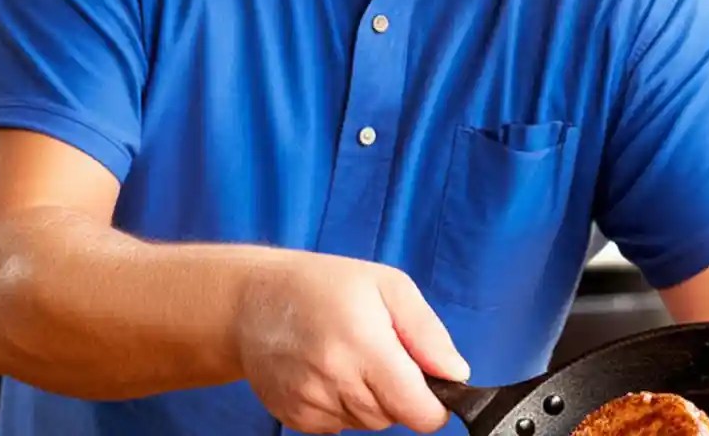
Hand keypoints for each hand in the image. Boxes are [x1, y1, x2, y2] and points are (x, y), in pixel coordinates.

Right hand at [233, 250, 468, 433]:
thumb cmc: (323, 286)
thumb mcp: (388, 286)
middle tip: (378, 353)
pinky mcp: (294, 416)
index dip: (433, 404)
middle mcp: (335, 379)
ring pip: (367, 424)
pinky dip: (342, 406)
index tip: (429, 385)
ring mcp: (311, 401)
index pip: (418, 410)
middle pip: (394, 417)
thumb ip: (427, 333)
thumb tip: (456, 374)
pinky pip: (338, 426)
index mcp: (365, 345)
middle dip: (398, 393)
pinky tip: (328, 373)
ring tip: (350, 358)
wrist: (252, 301)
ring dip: (370, 400)